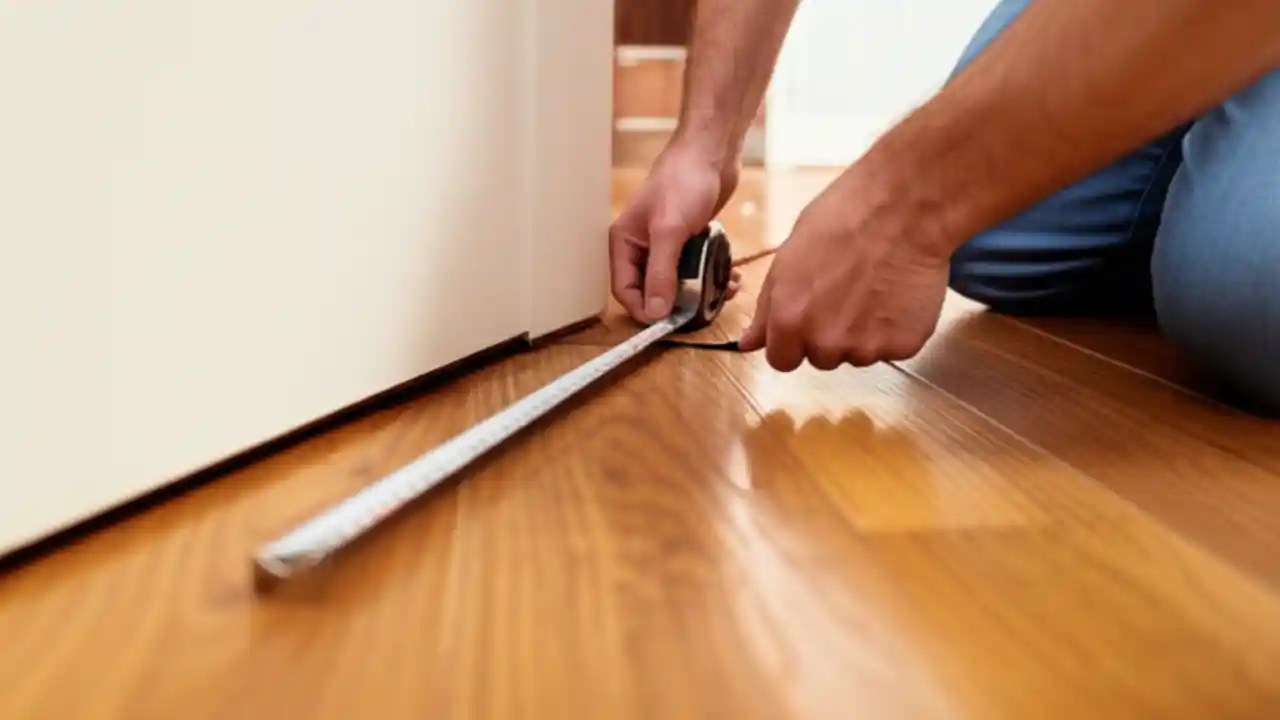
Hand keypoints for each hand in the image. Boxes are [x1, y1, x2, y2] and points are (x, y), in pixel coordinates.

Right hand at [610, 145, 741, 322]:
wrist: (711, 151)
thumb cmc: (683, 181)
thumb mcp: (670, 231)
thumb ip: (661, 274)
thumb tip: (655, 312)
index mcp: (625, 243)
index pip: (625, 290)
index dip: (643, 310)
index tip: (667, 323)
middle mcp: (642, 246)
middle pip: (653, 290)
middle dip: (678, 302)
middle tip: (702, 309)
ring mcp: (667, 244)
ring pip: (679, 283)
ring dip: (702, 291)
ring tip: (724, 291)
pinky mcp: (690, 241)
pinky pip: (698, 269)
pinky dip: (713, 276)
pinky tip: (731, 276)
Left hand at [739, 164, 952, 370]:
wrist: (905, 207)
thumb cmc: (843, 219)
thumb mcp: (788, 257)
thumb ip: (767, 308)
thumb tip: (748, 344)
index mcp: (789, 322)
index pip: (781, 361)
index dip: (793, 340)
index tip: (808, 318)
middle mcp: (825, 343)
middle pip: (822, 358)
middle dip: (829, 334)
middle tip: (847, 293)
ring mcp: (867, 348)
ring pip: (858, 354)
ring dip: (864, 332)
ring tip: (875, 288)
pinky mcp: (904, 345)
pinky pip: (893, 348)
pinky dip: (896, 329)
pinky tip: (898, 293)